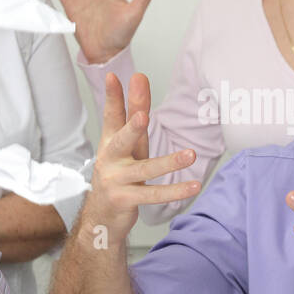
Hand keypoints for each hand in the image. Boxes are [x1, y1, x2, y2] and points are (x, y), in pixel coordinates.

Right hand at [83, 72, 199, 240]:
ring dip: (169, 162)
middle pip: (122, 140)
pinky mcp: (126, 200)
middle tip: (144, 116)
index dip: (112, 97)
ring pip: (145, 170)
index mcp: (110, 143)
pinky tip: (194, 185)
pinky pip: (153, 195)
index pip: (112, 116)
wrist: (100, 217)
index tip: (113, 76)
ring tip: (190, 155)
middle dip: (133, 127)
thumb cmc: (118, 175)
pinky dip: (175, 191)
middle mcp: (110, 159)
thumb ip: (134, 114)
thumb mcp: (126, 146)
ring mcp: (116, 181)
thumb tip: (140, 77)